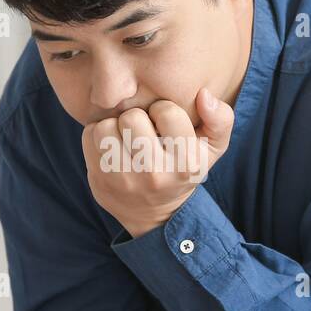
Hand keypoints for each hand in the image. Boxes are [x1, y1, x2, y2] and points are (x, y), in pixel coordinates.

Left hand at [81, 86, 234, 237]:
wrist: (155, 215)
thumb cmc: (184, 170)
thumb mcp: (212, 148)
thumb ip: (220, 119)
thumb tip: (204, 95)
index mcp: (186, 163)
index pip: (167, 111)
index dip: (163, 111)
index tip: (164, 126)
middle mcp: (154, 174)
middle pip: (132, 117)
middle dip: (137, 118)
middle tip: (142, 132)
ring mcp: (123, 180)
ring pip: (107, 126)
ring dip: (115, 126)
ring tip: (126, 139)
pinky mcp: (100, 180)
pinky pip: (90, 135)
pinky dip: (98, 135)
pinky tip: (113, 147)